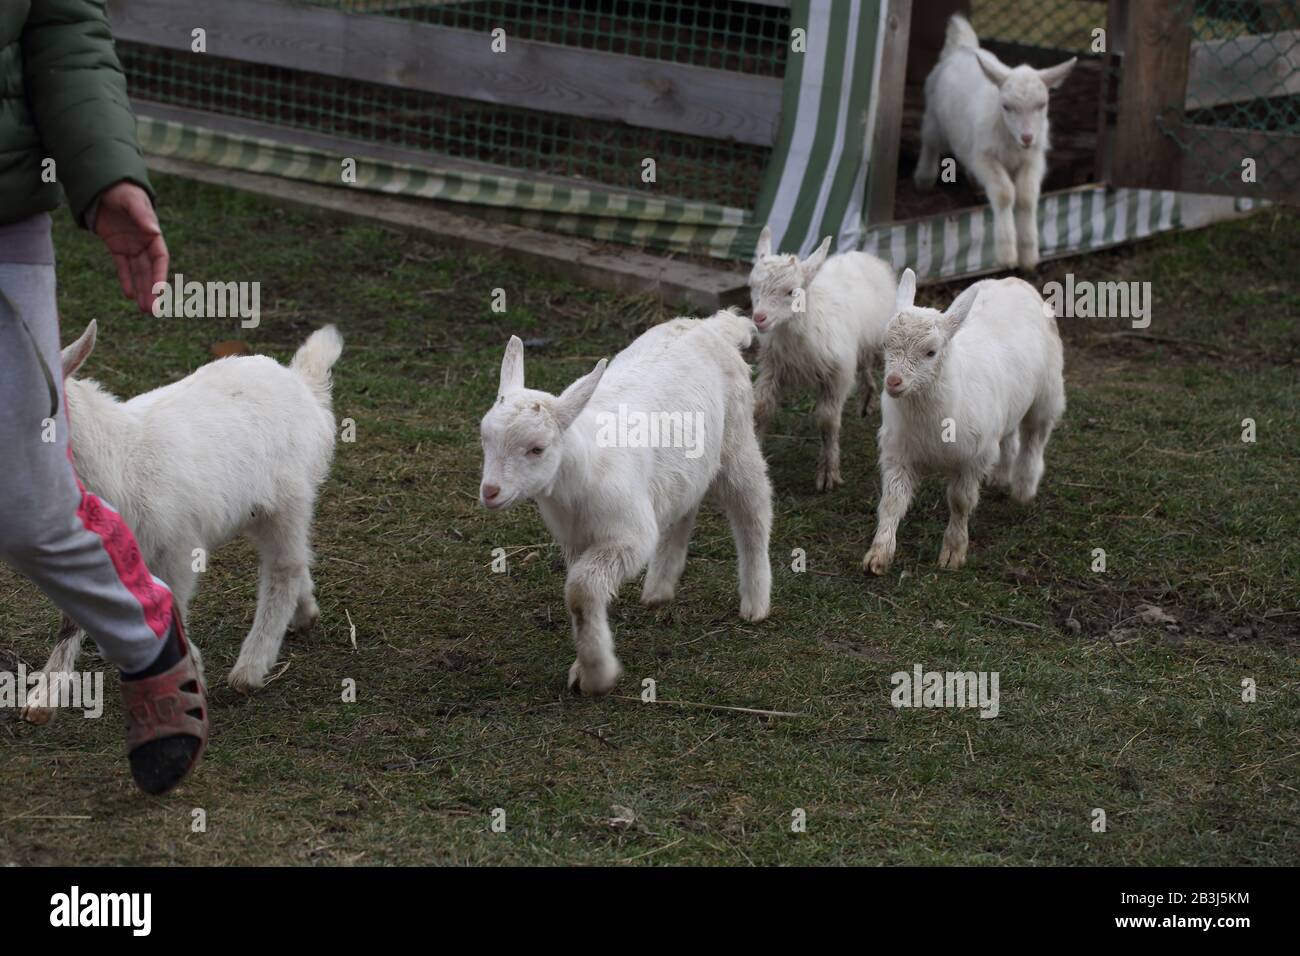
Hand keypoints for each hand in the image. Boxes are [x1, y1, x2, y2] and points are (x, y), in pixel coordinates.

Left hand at [93, 181, 168, 313]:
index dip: (160, 276)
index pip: (160, 259)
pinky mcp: (117, 247)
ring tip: (143, 310)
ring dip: (141, 290)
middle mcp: (144, 243)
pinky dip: (126, 280)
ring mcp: (131, 246)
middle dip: (151, 291)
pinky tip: (129, 295)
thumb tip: (154, 231)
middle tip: (152, 311)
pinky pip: (123, 267)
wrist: (103, 184)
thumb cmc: (122, 190)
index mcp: (152, 234)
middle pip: (150, 271)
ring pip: (138, 273)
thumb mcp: (132, 200)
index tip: (159, 293)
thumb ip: (143, 216)